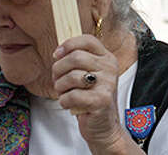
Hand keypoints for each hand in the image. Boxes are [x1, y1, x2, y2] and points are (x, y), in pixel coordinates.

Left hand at [52, 35, 136, 153]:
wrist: (104, 126)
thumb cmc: (90, 99)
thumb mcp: (88, 75)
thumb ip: (78, 61)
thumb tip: (58, 52)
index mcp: (107, 58)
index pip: (88, 40)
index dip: (68, 44)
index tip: (57, 55)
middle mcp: (110, 68)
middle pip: (76, 57)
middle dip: (59, 69)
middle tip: (57, 80)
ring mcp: (108, 84)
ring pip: (72, 76)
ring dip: (60, 87)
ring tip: (63, 93)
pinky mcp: (101, 100)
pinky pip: (72, 95)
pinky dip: (64, 101)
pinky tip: (68, 104)